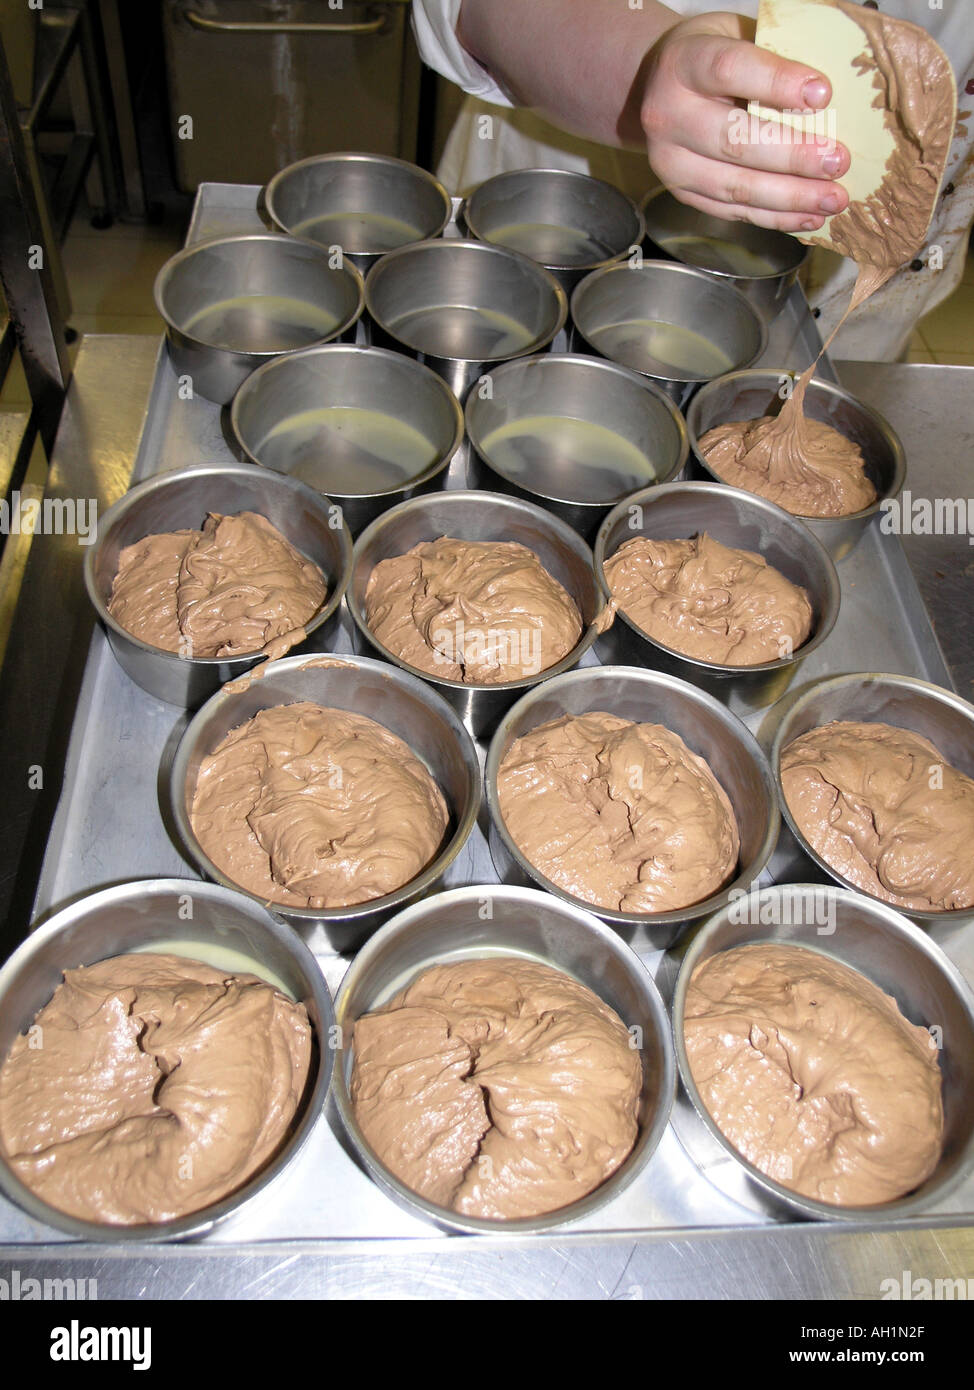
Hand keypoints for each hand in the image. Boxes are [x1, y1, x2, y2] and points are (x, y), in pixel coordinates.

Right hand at [640, 11, 849, 231]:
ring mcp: (671, 161)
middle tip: (838, 162)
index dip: (777, 83)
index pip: (730, 70)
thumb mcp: (737, 35)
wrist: (659, 86)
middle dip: (793, 156)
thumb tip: (832, 94)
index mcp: (684, 63)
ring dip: (790, 197)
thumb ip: (774, 55)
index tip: (823, 95)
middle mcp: (669, 115)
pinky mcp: (683, 193)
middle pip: (735, 141)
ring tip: (834, 200)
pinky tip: (809, 217)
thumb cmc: (713, 55)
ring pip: (735, 186)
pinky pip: (732, 211)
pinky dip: (775, 217)